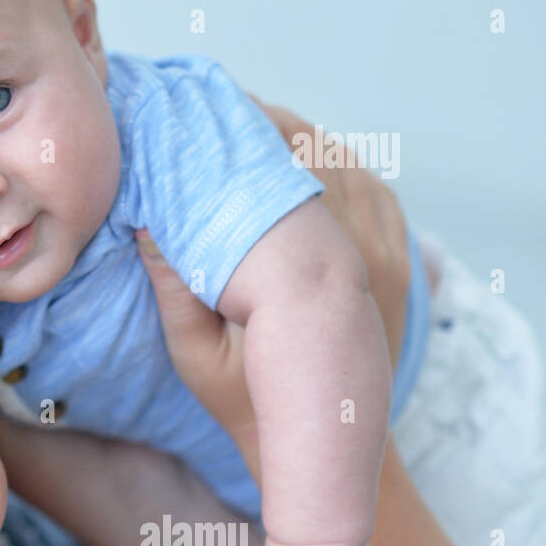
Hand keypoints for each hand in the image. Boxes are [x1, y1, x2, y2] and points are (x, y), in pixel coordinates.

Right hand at [136, 99, 411, 442]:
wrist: (320, 437)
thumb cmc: (246, 400)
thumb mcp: (193, 353)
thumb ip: (174, 286)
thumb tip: (147, 218)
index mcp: (301, 270)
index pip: (265, 173)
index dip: (232, 134)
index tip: (197, 114)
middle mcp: (354, 249)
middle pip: (311, 153)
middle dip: (264, 126)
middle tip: (218, 109)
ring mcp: (386, 252)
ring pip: (346, 164)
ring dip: (301, 140)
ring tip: (254, 124)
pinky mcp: (397, 259)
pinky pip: (374, 189)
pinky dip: (340, 164)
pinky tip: (305, 158)